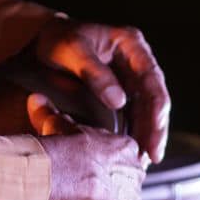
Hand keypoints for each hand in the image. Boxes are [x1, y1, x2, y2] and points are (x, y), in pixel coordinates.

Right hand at [30, 93, 142, 199]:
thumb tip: (36, 100)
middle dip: (110, 183)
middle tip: (88, 186)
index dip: (106, 161)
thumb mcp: (58, 126)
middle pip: (125, 179)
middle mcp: (134, 172)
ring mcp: (132, 197)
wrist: (69, 176)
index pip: (122, 155)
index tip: (92, 166)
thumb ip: (50, 114)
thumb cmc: (66, 150)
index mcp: (126, 148)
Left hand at [32, 18, 170, 164]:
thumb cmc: (58, 40)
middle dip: (155, 129)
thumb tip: (119, 102)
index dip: (156, 111)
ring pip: (147, 109)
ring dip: (147, 134)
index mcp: (131, 43)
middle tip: (151, 156)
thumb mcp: (71, 49)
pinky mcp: (121, 90)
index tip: (153, 134)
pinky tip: (133, 149)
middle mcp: (136, 59)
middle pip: (155, 98)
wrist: (43, 42)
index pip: (152, 80)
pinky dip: (135, 131)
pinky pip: (133, 113)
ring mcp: (130, 76)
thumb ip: (94, 72)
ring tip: (145, 160)